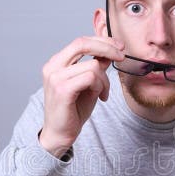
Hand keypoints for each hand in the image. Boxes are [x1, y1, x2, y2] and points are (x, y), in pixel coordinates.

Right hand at [39, 36, 125, 157]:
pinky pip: (91, 78)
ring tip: (103, 92)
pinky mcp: (62, 89)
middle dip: (107, 48)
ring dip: (105, 80)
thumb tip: (109, 52)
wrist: (60, 134)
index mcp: (57, 62)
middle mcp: (53, 66)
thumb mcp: (88, 84)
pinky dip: (101, 87)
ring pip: (92, 65)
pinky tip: (100, 97)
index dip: (102, 41)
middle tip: (121, 57)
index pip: (81, 41)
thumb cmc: (73, 110)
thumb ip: (95, 67)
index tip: (119, 47)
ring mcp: (56, 77)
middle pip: (83, 43)